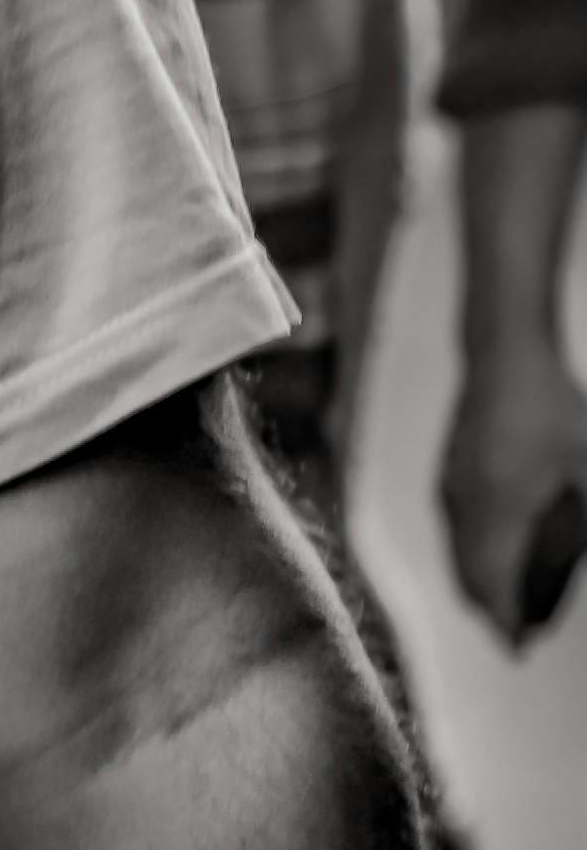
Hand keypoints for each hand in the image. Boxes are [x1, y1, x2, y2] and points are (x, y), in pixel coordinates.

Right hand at [442, 340, 586, 645]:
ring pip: (457, 554)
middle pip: (468, 576)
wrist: (505, 354)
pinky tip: (497, 552)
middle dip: (492, 611)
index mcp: (498, 508)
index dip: (503, 622)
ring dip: (481, 583)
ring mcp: (451, 486)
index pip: (491, 583)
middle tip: (522, 634)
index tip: (518, 649)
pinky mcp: (448, 471)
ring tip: (513, 602)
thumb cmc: (555, 407)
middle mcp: (465, 503)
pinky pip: (454, 530)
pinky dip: (471, 555)